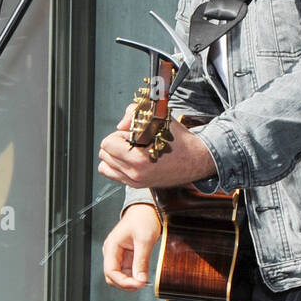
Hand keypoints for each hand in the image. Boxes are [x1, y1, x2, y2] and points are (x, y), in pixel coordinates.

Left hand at [97, 121, 215, 189]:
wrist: (196, 160)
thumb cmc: (179, 140)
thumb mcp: (160, 119)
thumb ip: (134, 114)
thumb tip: (120, 125)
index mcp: (139, 160)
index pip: (108, 143)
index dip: (120, 134)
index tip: (134, 134)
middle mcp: (135, 174)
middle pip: (104, 154)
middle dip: (117, 143)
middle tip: (135, 141)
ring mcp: (135, 182)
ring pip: (105, 165)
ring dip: (115, 154)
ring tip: (132, 150)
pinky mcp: (136, 185)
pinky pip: (112, 174)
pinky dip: (116, 164)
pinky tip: (130, 158)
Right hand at [102, 203, 162, 289]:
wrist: (146, 210)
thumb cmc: (142, 219)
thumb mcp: (144, 240)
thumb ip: (141, 261)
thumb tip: (140, 280)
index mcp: (111, 247)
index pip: (110, 271)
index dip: (123, 281)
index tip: (138, 284)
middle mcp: (112, 252)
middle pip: (112, 277)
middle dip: (125, 284)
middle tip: (141, 285)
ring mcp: (118, 255)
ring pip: (119, 276)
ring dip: (130, 282)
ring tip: (143, 281)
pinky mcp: (126, 257)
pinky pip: (126, 272)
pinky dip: (134, 277)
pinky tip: (143, 277)